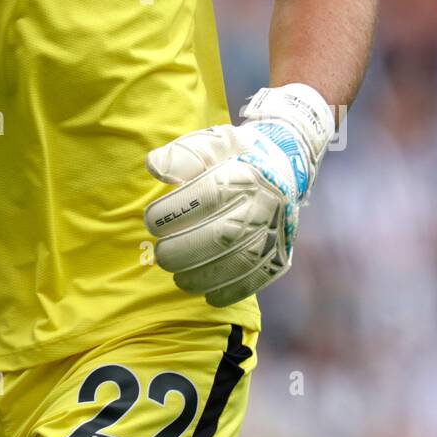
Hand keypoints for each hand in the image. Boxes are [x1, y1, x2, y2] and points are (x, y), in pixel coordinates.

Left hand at [143, 84, 335, 305]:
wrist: (285, 165)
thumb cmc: (237, 155)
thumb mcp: (213, 141)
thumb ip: (183, 153)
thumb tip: (154, 166)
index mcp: (246, 173)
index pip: (208, 195)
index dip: (176, 211)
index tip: (150, 221)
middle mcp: (265, 203)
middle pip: (223, 235)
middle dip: (184, 249)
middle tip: (160, 254)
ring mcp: (275, 231)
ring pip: (239, 263)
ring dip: (203, 276)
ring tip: (176, 276)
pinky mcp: (281, 254)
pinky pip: (258, 280)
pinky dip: (231, 292)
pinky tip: (207, 294)